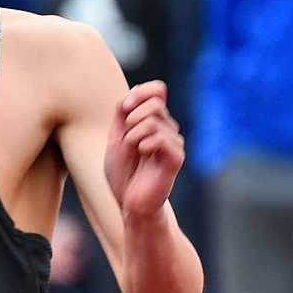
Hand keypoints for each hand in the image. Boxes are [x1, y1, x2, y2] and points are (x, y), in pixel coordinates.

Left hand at [104, 80, 184, 220]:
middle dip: (131, 118)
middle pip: (154, 102)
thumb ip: (122, 114)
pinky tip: (143, 156)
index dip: (140, 93)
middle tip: (127, 139)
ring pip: (153, 121)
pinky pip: (160, 138)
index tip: (124, 108)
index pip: (158, 90)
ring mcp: (175, 142)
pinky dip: (143, 145)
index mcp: (155, 121)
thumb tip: (132, 93)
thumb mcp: (116, 138)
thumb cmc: (123, 173)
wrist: (129, 203)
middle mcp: (168, 128)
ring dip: (133, 136)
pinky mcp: (176, 157)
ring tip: (134, 152)